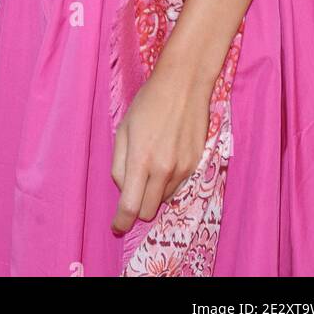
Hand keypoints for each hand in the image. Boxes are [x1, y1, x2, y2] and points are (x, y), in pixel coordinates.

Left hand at [110, 63, 212, 234]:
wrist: (183, 86)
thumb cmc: (148, 104)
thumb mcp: (123, 129)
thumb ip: (119, 165)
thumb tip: (123, 190)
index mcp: (141, 159)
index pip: (131, 206)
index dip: (121, 222)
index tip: (117, 227)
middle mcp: (164, 169)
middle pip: (148, 210)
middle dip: (136, 206)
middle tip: (132, 186)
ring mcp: (183, 169)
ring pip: (163, 199)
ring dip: (153, 192)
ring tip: (151, 162)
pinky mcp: (196, 165)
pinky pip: (177, 187)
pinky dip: (167, 182)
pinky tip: (165, 158)